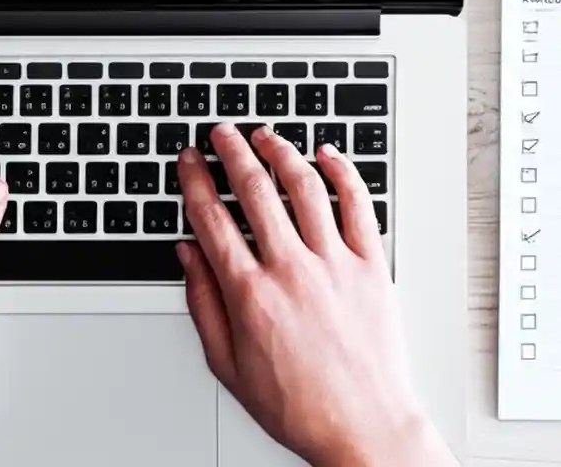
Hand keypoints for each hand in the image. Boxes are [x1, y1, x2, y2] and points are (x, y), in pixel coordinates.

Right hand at [175, 125, 458, 466]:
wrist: (363, 427)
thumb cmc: (299, 406)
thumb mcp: (228, 366)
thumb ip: (204, 304)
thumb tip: (188, 256)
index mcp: (250, 295)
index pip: (212, 219)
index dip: (195, 182)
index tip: (189, 162)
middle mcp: (291, 271)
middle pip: (255, 191)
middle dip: (231, 152)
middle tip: (221, 133)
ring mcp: (334, 265)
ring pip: (304, 187)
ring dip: (281, 152)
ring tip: (266, 136)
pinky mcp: (371, 267)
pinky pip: (358, 206)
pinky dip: (342, 173)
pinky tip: (328, 155)